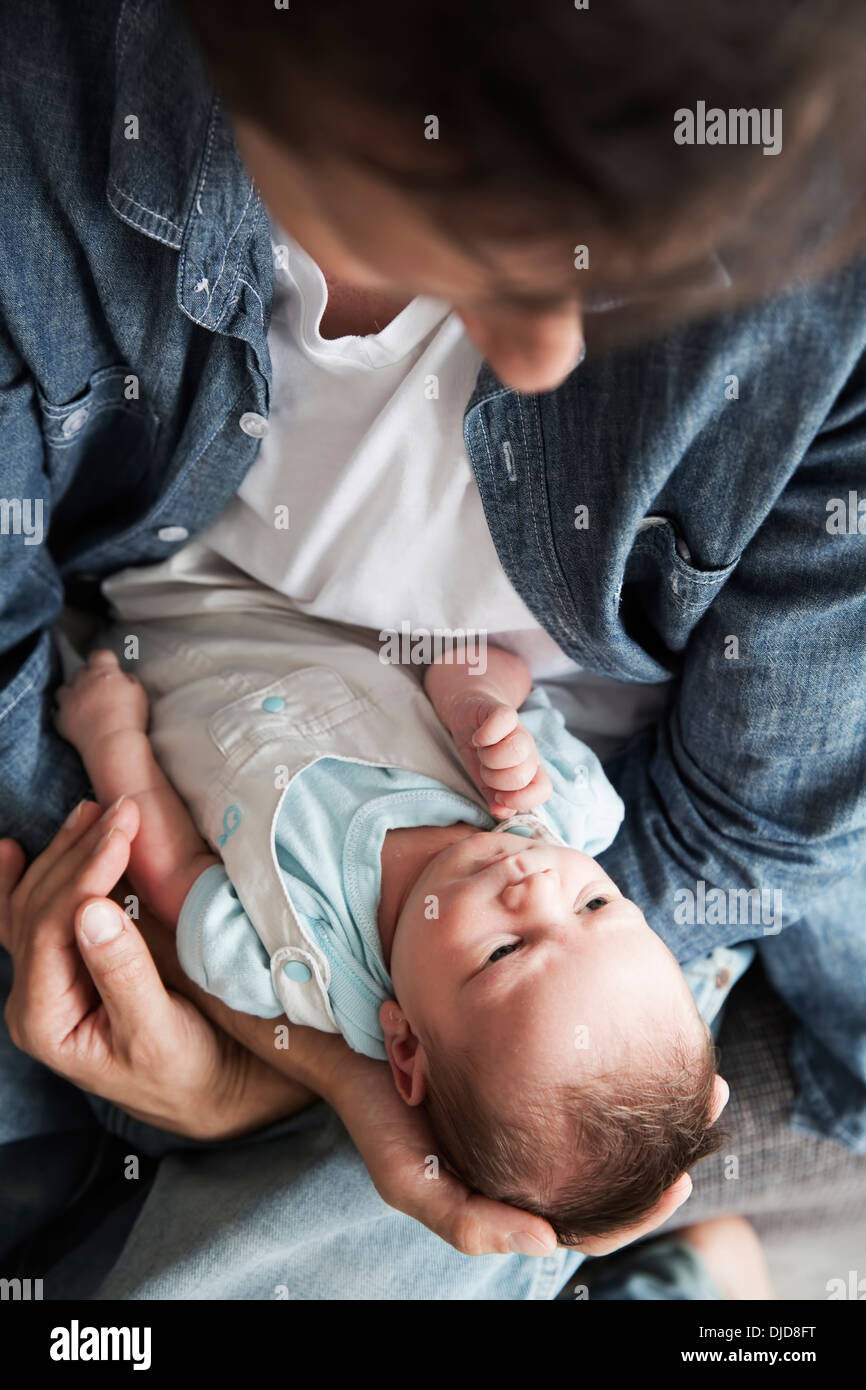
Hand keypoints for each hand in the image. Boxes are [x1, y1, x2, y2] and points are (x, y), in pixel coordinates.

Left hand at [0, 800, 311, 1138]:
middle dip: (78, 851)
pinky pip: (35, 914)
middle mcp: (33, 997)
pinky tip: (13, 850)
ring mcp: (46, 980)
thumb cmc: (187, 1070)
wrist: (209, 1092)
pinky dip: (29, 875)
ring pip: (33, 901)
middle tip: (125, 811)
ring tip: (97, 810)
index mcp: (44, 1019)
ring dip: (63, 851)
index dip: (85, 873)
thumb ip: (122, 973)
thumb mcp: (156, 1032)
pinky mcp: (67, 967)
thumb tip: (93, 909)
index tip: (125, 831)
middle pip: (37, 906)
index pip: (50, 928)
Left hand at [54, 648, 148, 756]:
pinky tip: (76, 723)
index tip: (111, 670)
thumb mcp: (138, 692)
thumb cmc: (130, 717)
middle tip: (101, 693)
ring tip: (84, 706)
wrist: (113, 743)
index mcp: (103, 671)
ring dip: (72, 694)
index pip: (100, 655)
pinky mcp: (61, 718)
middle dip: (89, 678)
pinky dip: (66, 715)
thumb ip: (128, 680)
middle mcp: (82, 680)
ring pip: (64, 690)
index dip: (105, 661)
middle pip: (82, 672)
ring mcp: (69, 699)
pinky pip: (59, 712)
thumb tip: (122, 678)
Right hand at [325, 1046, 700, 1256]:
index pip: (588, 1219)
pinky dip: (615, 1054)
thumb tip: (548, 1241)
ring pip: (602, 1112)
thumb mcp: (409, 1179)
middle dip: (666, 1139)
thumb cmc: (377, 1114)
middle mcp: (527, 1151)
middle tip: (713, 1097)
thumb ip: (468, 1222)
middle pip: (610, 1162)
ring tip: (699, 1065)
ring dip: (652, 1091)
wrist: (345, 1042)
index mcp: (510, 1189)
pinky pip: (579, 1066)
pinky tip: (643, 1029)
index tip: (683, 1176)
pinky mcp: (523, 1057)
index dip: (640, 1210)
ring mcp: (528, 1103)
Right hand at [446, 694, 551, 818]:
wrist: (472, 715)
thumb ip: (495, 799)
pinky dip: (486, 733)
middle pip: (522, 774)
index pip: (543, 790)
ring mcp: (517, 729)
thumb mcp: (487, 781)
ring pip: (515, 750)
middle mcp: (528, 750)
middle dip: (495, 779)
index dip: (520, 799)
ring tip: (481, 753)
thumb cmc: (483, 752)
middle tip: (486, 769)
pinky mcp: (501, 711)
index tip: (498, 796)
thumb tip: (502, 812)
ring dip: (489, 758)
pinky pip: (503, 720)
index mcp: (529, 770)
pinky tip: (478, 737)